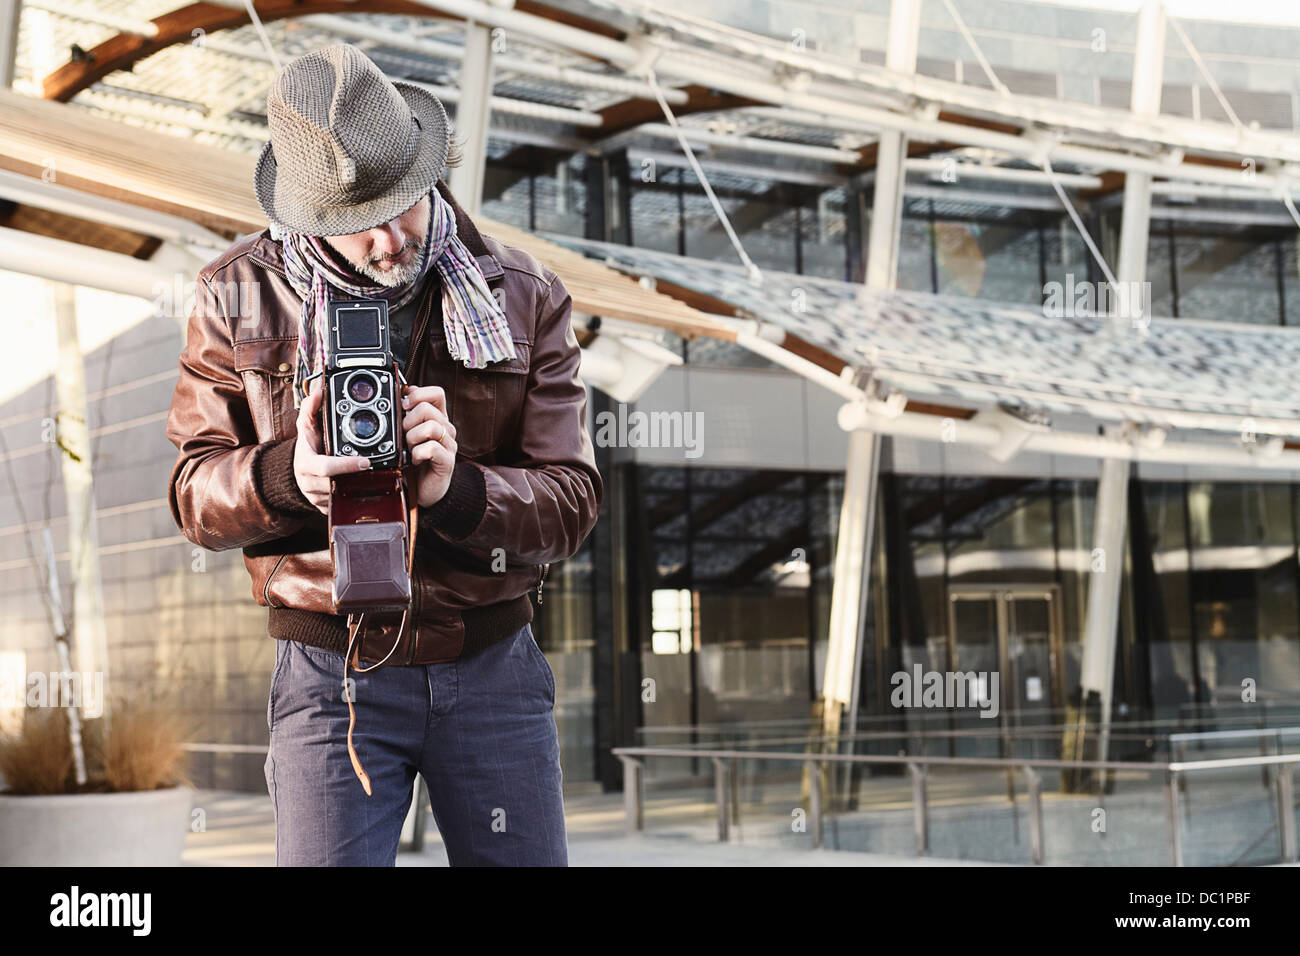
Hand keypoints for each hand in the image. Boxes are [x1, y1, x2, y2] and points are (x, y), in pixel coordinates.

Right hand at [293, 382, 371, 514]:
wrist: (299, 470)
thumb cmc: (307, 447)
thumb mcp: (306, 426)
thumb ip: (312, 408)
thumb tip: (318, 389)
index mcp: (305, 463)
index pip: (325, 468)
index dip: (346, 466)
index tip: (366, 461)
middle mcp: (309, 483)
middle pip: (336, 485)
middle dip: (357, 479)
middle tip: (376, 470)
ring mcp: (316, 498)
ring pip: (342, 497)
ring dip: (359, 489)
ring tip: (375, 479)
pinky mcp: (325, 508)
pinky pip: (343, 507)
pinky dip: (356, 500)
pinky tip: (367, 491)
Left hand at [401, 384, 457, 507]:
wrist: (424, 489)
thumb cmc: (416, 460)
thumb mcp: (409, 433)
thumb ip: (410, 412)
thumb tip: (407, 389)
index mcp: (438, 418)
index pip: (437, 393)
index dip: (418, 395)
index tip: (406, 407)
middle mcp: (446, 429)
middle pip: (427, 408)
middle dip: (409, 421)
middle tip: (405, 435)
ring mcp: (449, 445)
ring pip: (430, 426)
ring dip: (413, 438)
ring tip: (411, 449)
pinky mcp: (447, 461)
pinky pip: (431, 449)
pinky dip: (418, 454)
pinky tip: (415, 460)